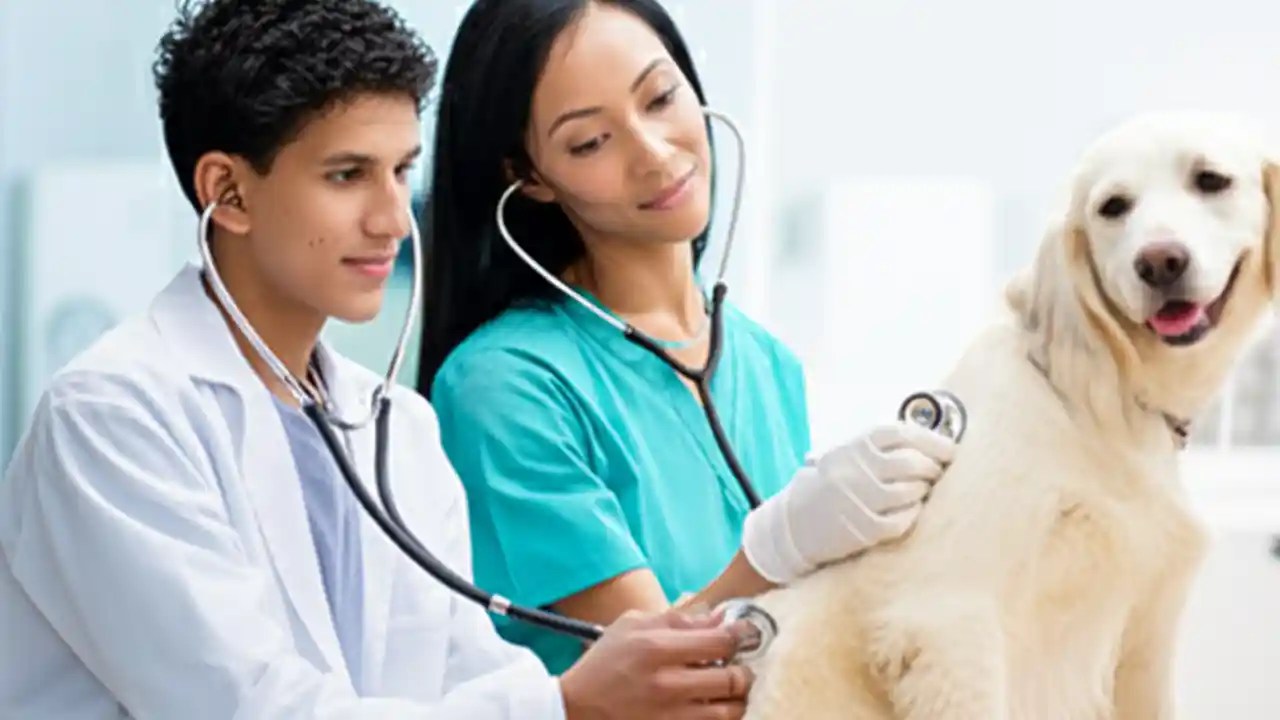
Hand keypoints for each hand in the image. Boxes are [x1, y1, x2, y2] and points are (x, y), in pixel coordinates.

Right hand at [559, 609, 753, 719]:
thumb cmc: (606, 660)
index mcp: (656, 648)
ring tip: (730, 690)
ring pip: (728, 712)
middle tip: (739, 666)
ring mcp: (668, 716)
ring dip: (736, 699)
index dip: (740, 637)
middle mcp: (665, 684)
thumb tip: (718, 617)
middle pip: (732, 680)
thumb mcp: (633, 625)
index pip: (719, 642)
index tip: (744, 635)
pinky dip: (720, 718)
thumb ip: (678, 619)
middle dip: (743, 671)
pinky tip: (713, 707)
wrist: (577, 706)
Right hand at [741, 422, 955, 584]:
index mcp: (855, 446)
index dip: (933, 440)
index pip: (903, 433)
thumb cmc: (828, 485)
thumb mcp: (846, 455)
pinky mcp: (864, 528)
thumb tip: (931, 442)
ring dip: (924, 491)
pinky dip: (912, 514)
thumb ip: (880, 448)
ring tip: (921, 491)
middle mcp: (857, 470)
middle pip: (913, 463)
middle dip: (934, 468)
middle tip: (939, 472)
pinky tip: (910, 511)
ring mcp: (860, 499)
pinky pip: (904, 519)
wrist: (793, 523)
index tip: (950, 449)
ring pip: (912, 491)